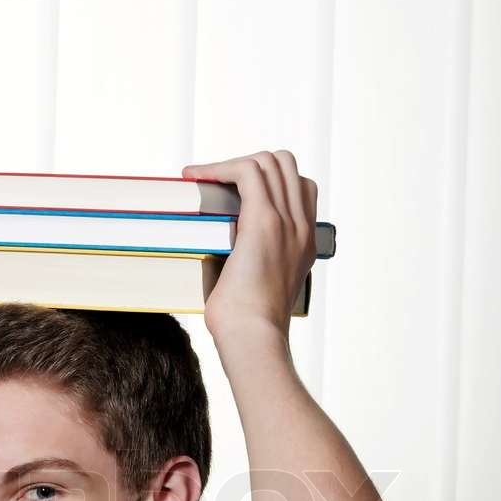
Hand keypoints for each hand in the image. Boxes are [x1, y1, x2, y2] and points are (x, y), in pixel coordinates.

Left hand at [179, 150, 317, 339]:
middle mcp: (302, 227)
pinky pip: (247, 172)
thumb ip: (250, 265)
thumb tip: (218, 256)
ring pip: (269, 162)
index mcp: (305, 242)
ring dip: (232, 163)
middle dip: (251, 164)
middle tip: (217, 182)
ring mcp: (287, 222)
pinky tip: (195, 177)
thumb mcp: (257, 289)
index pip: (301, 188)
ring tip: (202, 176)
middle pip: (287, 166)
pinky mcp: (264, 222)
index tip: (236, 192)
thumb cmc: (247, 326)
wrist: (254, 338)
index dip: (270, 181)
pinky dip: (219, 167)